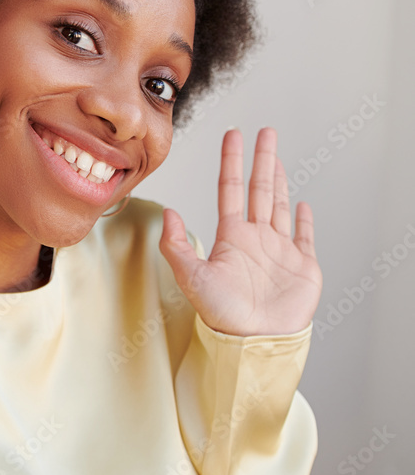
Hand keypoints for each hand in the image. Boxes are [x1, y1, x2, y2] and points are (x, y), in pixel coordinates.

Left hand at [159, 127, 322, 336]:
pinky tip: (303, 204)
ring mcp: (280, 251)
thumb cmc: (222, 315)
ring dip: (280, 180)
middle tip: (265, 132)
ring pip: (280, 206)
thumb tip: (168, 212)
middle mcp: (256, 239)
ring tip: (276, 155)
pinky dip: (305, 220)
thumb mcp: (192, 276)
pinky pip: (305, 237)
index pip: (232, 189)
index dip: (232, 162)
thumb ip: (177, 245)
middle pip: (260, 190)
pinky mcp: (302, 267)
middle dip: (262, 160)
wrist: (255, 342)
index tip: (233, 135)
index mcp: (232, 237)